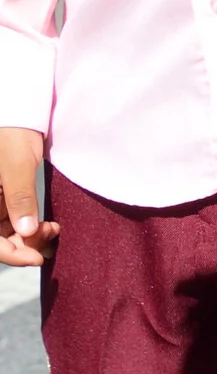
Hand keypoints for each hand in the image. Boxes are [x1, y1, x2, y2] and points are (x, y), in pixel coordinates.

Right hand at [0, 127, 54, 265]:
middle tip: (50, 238)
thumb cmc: (14, 134)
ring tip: (53, 230)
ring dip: (31, 239)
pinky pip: (16, 223)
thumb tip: (25, 231)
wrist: (21, 115)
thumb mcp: (17, 166)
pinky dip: (33, 228)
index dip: (9, 254)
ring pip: (8, 234)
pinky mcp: (6, 200)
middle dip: (24, 246)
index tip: (36, 258)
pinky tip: (50, 226)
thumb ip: (20, 198)